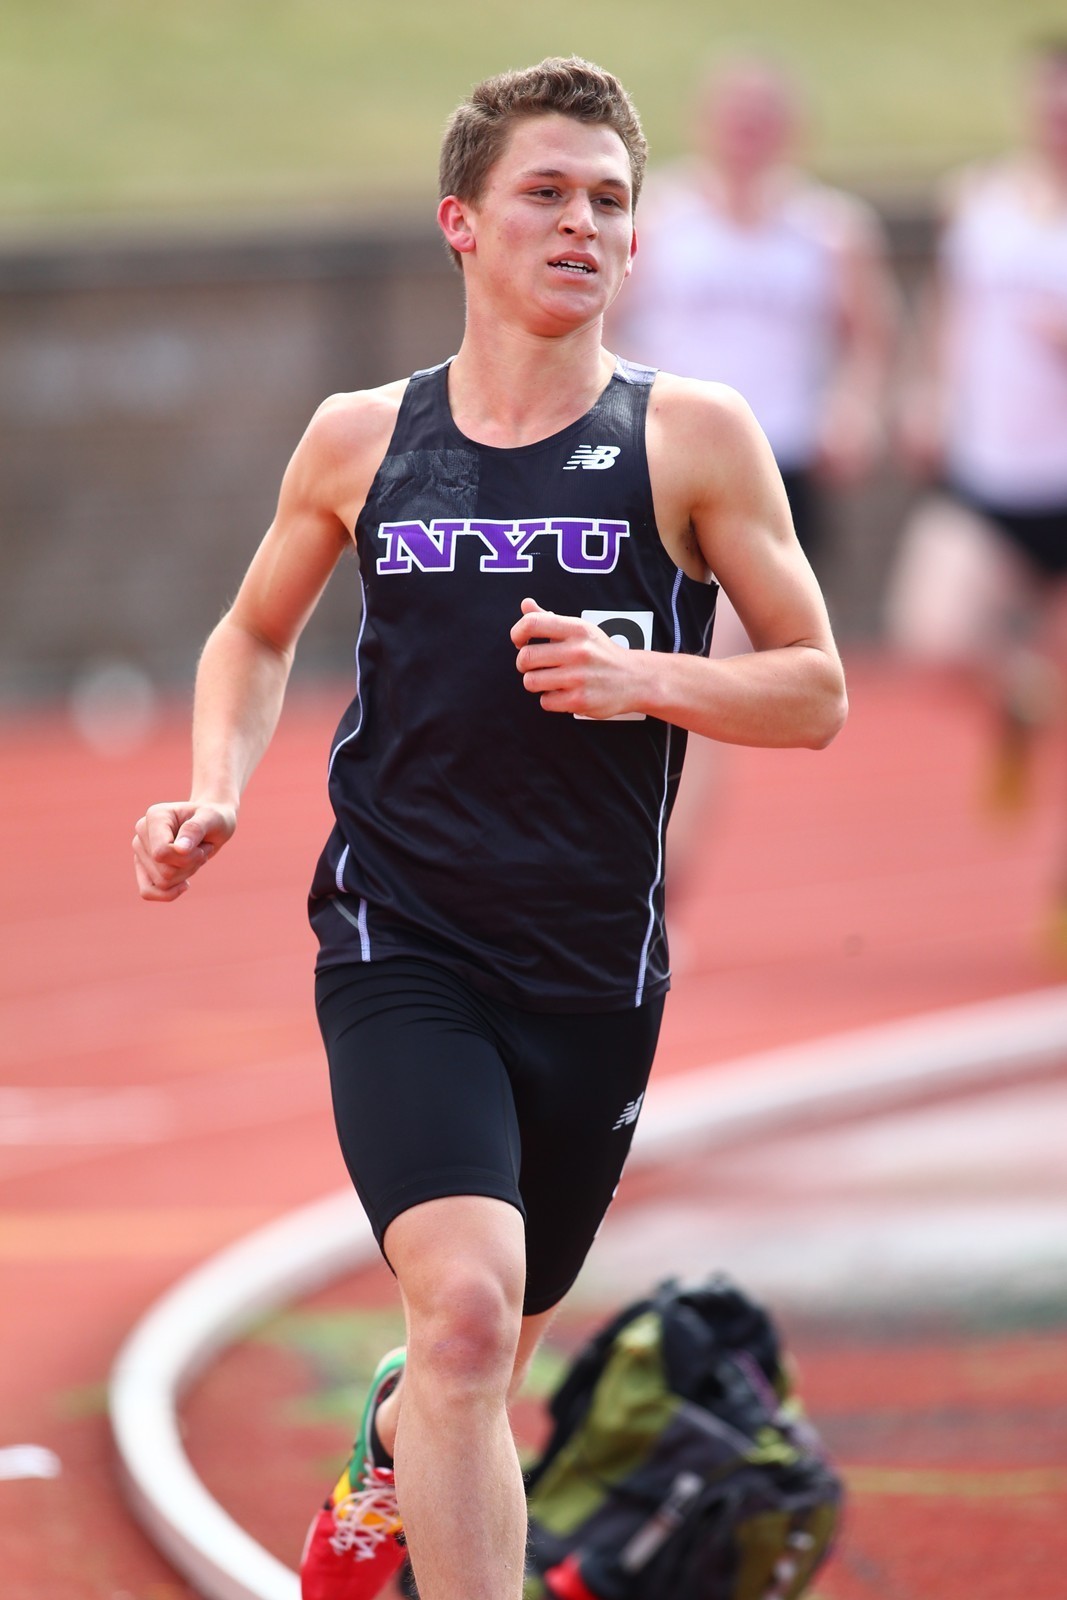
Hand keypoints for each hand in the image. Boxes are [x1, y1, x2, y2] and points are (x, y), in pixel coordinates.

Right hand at [132, 801, 236, 901]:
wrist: (212, 825)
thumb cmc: (213, 819)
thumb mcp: (212, 819)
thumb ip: (195, 829)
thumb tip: (180, 849)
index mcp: (155, 816)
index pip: (162, 853)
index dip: (187, 858)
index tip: (202, 846)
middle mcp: (142, 832)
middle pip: (164, 871)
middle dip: (190, 866)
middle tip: (201, 850)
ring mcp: (140, 850)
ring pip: (162, 883)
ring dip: (186, 874)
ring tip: (194, 856)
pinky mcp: (143, 866)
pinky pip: (147, 892)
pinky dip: (169, 893)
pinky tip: (185, 883)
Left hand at [510, 597, 645, 718]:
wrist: (634, 679)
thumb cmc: (601, 653)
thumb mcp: (581, 630)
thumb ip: (550, 619)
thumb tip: (525, 604)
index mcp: (577, 629)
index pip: (532, 623)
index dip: (517, 633)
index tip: (520, 642)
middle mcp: (578, 651)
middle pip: (525, 657)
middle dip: (524, 664)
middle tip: (533, 666)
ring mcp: (579, 677)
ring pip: (531, 681)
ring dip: (535, 683)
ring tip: (549, 680)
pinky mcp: (579, 700)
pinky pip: (545, 701)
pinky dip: (549, 699)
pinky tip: (562, 693)